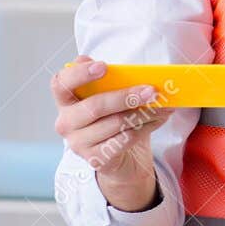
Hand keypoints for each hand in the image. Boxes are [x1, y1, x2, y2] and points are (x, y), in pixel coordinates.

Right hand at [51, 55, 167, 211]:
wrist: (121, 156)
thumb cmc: (113, 118)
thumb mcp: (111, 96)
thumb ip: (113, 81)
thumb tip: (139, 72)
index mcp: (66, 100)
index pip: (61, 83)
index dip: (80, 73)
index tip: (103, 66)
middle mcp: (66, 122)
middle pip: (95, 106)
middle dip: (126, 97)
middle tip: (151, 90)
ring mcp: (78, 143)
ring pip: (115, 123)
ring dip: (144, 112)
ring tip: (163, 105)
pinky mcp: (95, 158)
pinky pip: (125, 139)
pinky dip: (146, 127)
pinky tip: (158, 119)